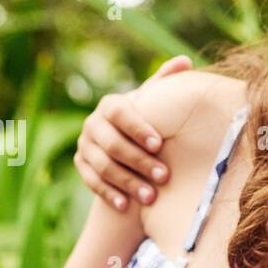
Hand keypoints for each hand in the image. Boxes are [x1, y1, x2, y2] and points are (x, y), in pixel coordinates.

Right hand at [74, 55, 192, 210]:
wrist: (128, 145)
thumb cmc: (149, 120)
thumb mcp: (155, 103)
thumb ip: (166, 83)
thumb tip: (185, 60)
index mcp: (111, 105)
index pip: (120, 113)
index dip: (138, 128)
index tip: (159, 144)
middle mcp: (93, 124)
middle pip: (112, 144)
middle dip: (139, 162)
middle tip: (164, 177)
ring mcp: (85, 146)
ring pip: (103, 166)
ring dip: (127, 182)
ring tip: (151, 197)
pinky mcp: (82, 166)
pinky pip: (92, 182)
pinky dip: (109, 194)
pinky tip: (126, 206)